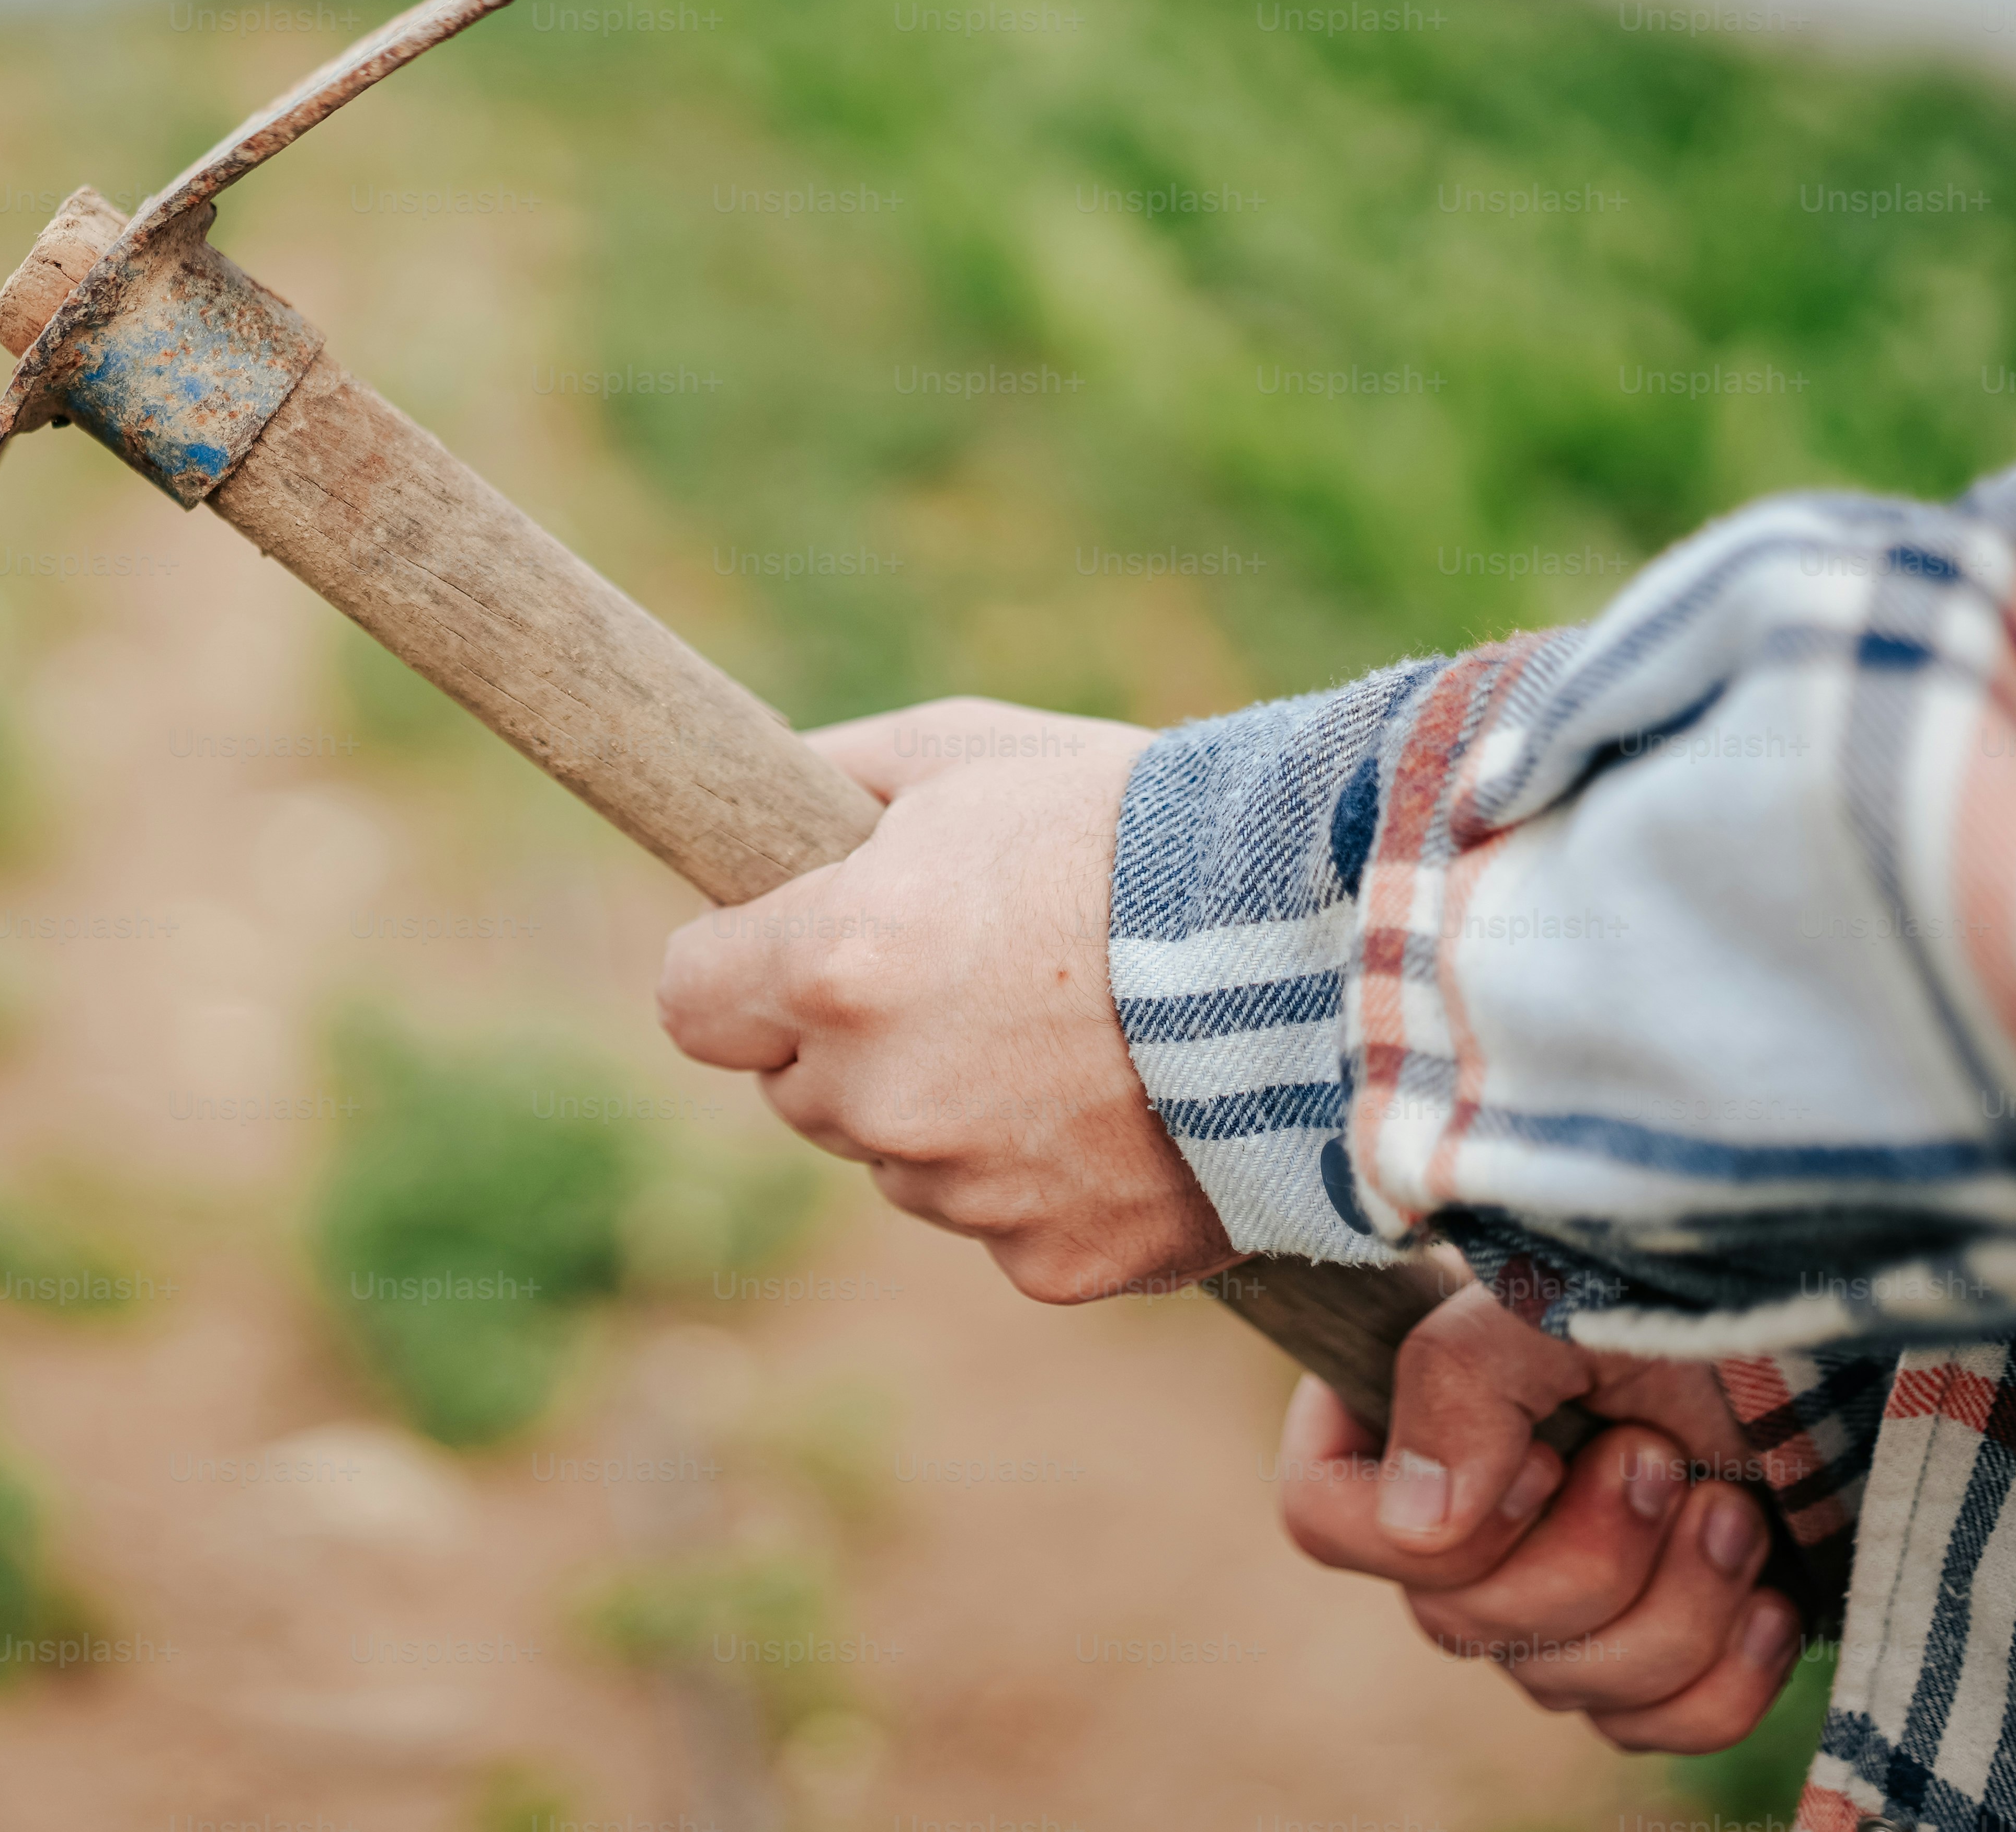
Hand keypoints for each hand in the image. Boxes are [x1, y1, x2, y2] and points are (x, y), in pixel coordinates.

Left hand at [651, 696, 1234, 1302]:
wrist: (1325, 942)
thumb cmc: (1136, 825)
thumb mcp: (965, 751)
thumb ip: (834, 780)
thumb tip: (758, 794)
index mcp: (832, 963)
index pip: (690, 1000)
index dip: (738, 967)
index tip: (788, 946)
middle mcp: (879, 1093)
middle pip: (801, 1087)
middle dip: (857, 1038)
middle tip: (979, 972)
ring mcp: (966, 1191)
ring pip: (906, 1160)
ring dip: (955, 1111)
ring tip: (1079, 1031)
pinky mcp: (1054, 1264)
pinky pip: (1008, 1225)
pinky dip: (1053, 1179)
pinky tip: (1132, 1103)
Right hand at [1273, 1278, 1806, 1751]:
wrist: (1813, 1333)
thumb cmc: (1667, 1289)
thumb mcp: (1549, 1298)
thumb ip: (1460, 1382)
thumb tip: (1425, 1528)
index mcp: (1404, 1427)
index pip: (1328, 1520)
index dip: (1432, 1520)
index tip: (1542, 1453)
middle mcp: (1460, 1532)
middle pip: (1458, 1622)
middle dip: (1588, 1553)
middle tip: (1658, 1455)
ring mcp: (1553, 1608)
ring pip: (1562, 1686)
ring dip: (1670, 1601)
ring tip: (1727, 1507)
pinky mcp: (1652, 1661)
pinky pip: (1652, 1730)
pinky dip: (1723, 1675)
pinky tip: (1765, 1598)